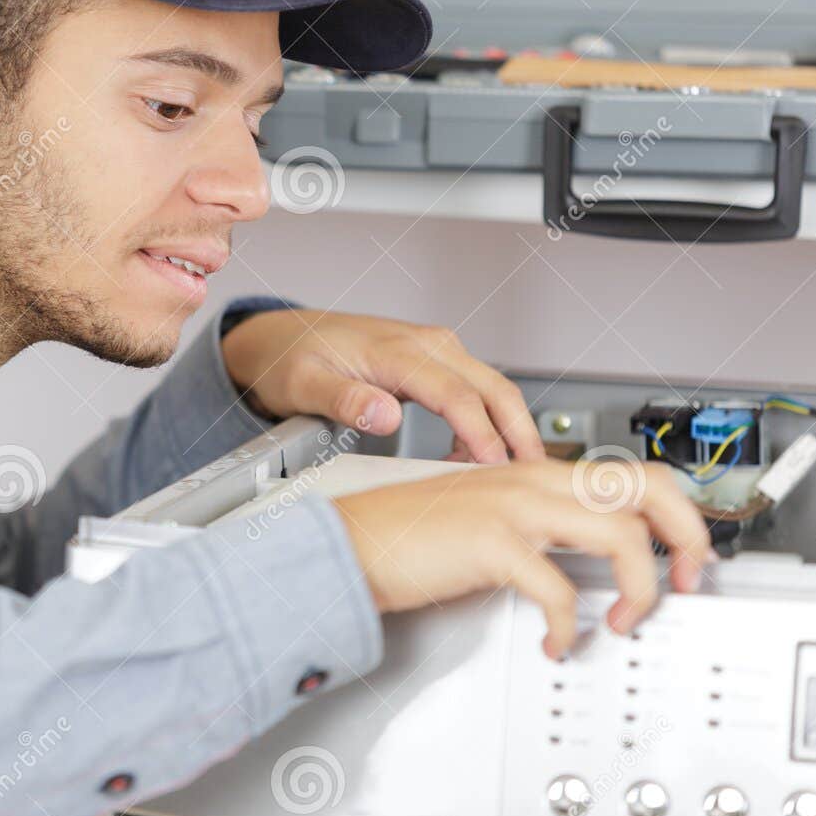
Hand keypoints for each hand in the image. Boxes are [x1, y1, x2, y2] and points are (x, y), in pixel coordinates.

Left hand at [220, 309, 544, 463]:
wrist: (281, 337)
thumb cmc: (290, 358)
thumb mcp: (303, 384)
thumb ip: (344, 400)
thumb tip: (385, 415)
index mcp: (396, 350)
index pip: (457, 395)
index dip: (482, 435)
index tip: (495, 470)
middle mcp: (426, 344)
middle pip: (494, 388)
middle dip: (520, 433)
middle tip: (534, 478)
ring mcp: (435, 350)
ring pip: (494, 389)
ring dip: (511, 430)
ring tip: (512, 477)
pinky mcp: (436, 362)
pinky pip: (478, 391)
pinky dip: (492, 423)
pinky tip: (479, 457)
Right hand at [331, 459, 712, 657]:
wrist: (350, 541)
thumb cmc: (409, 536)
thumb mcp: (488, 516)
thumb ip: (538, 523)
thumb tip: (592, 557)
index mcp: (537, 472)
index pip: (638, 475)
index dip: (680, 518)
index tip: (685, 562)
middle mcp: (534, 480)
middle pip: (650, 489)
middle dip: (688, 540)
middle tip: (684, 584)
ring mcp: (515, 506)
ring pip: (623, 535)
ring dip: (640, 590)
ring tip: (622, 621)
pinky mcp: (492, 543)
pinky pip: (559, 590)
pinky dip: (568, 626)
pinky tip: (556, 642)